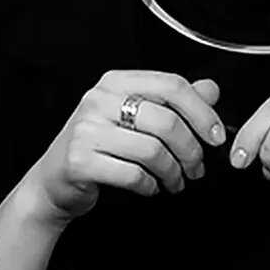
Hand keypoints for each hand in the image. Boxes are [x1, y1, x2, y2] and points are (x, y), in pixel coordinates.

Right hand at [17, 72, 224, 230]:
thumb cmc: (97, 146)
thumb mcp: (135, 116)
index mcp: (116, 82)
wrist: (53, 181)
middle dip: (191, 150)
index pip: (172, 85)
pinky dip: (150, 186)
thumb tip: (211, 90)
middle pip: (167, 121)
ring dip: (173, 172)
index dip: (202, 112)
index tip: (216, 135)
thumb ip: (174, 102)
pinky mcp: (80, 161)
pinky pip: (133, 174)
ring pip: (153, 150)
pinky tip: (150, 187)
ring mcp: (87, 130)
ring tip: (175, 181)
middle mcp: (99, 100)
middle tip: (197, 167)